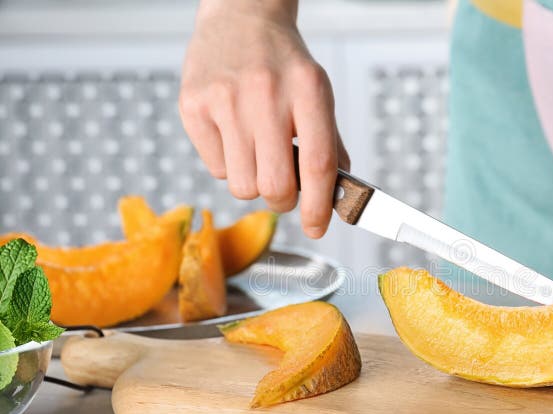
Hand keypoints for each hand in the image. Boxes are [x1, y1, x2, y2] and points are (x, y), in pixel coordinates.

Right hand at [179, 0, 348, 237]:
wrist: (239, 18)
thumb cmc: (282, 64)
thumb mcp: (317, 93)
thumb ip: (329, 145)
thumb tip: (333, 199)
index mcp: (308, 89)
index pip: (318, 165)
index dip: (319, 206)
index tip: (318, 227)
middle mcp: (265, 93)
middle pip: (275, 185)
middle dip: (283, 199)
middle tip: (284, 187)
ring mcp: (224, 99)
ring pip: (242, 185)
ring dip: (253, 182)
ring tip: (256, 151)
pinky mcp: (192, 106)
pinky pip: (216, 169)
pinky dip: (228, 164)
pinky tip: (232, 134)